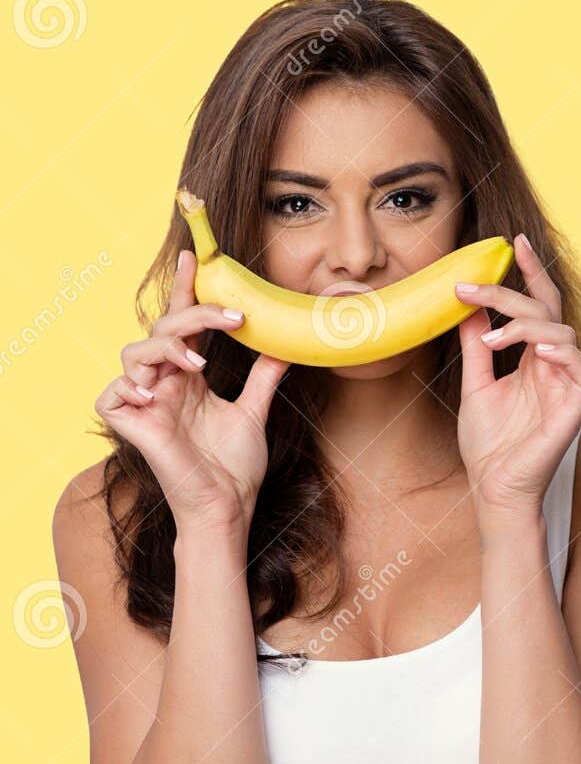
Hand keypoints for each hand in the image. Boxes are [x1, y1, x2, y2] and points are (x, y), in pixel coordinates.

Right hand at [94, 249, 290, 530]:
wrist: (228, 505)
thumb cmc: (235, 466)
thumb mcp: (255, 411)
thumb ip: (264, 377)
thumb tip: (285, 345)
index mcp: (190, 377)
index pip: (184, 324)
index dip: (186, 291)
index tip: (194, 257)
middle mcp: (165, 384)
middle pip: (162, 330)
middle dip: (193, 316)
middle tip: (232, 317)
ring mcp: (145, 403)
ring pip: (133, 352)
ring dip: (166, 349)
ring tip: (198, 365)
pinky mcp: (131, 425)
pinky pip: (111, 395)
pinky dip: (129, 388)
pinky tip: (154, 395)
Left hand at [456, 233, 580, 524]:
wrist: (494, 488)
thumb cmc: (488, 446)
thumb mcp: (475, 386)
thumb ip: (478, 348)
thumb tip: (468, 309)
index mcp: (533, 360)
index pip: (537, 306)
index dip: (528, 273)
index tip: (511, 242)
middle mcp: (554, 366)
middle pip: (547, 311)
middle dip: (516, 289)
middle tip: (474, 284)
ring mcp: (567, 384)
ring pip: (560, 332)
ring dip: (525, 325)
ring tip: (493, 337)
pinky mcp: (576, 406)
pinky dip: (559, 351)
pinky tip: (535, 350)